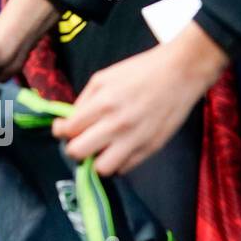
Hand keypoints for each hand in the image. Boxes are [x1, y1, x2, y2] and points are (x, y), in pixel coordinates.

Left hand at [52, 22, 227, 175]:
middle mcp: (117, 125)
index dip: (60, 130)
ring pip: (102, 169)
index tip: (63, 128)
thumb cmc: (140, 72)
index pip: (68, 130)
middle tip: (78, 140)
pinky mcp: (151, 148)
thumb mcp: (103, 78)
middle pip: (78, 153)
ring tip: (98, 149)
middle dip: (73, 148)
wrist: (179, 74)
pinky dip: (117, 162)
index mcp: (102, 104)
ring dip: (95, 161)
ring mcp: (135, 139)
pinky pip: (125, 168)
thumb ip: (84, 101)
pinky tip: (117, 149)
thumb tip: (70, 120)